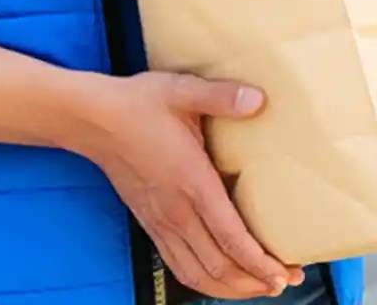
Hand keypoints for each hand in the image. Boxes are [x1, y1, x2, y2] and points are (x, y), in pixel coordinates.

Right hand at [82, 72, 303, 299]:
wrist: (92, 121)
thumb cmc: (137, 105)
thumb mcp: (182, 91)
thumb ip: (221, 96)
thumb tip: (258, 99)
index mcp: (192, 183)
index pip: (231, 239)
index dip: (260, 263)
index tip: (284, 272)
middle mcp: (176, 211)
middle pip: (219, 267)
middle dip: (255, 281)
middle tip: (285, 280)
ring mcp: (161, 222)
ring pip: (198, 274)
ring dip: (231, 287)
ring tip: (258, 285)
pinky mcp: (150, 223)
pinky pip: (179, 266)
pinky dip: (204, 280)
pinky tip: (220, 277)